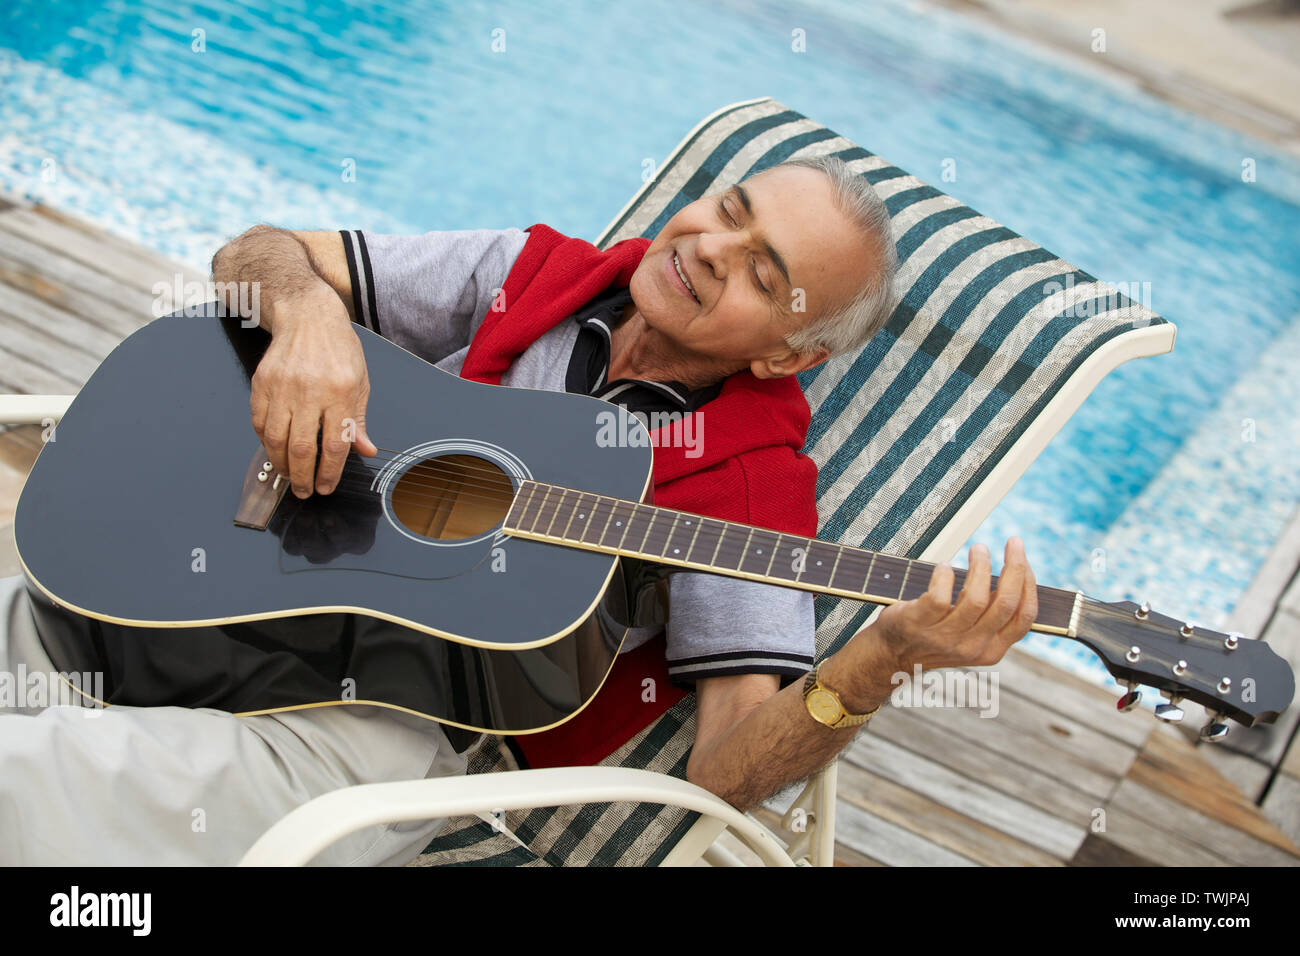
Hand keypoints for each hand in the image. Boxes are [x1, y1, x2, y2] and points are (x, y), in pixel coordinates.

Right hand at [249, 287, 377, 496]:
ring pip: (276, 439)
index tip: (325, 487)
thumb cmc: (338, 349)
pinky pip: (259, 421)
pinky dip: (265, 442)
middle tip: (304, 491)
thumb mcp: (360, 382)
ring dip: (281, 464)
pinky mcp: (261, 383)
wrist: (307, 316)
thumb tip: (365, 450)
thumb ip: (358, 420)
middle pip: (303, 447)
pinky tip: (274, 451)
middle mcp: (309, 391)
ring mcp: (282, 387)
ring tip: (289, 476)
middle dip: (303, 476)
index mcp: (339, 392)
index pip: (335, 443)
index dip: (330, 472)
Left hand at [874, 537, 1037, 674]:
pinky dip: (945, 575)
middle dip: (1015, 567)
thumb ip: (992, 616)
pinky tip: (944, 566)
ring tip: (979, 549)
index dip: (1028, 585)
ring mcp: (945, 638)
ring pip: (976, 599)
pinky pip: (940, 596)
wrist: (892, 655)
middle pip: (1006, 603)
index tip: (1024, 561)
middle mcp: (972, 648)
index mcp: (991, 650)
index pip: (1025, 617)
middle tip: (1013, 542)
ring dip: (981, 567)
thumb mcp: (972, 636)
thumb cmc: (936, 634)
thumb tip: (1017, 574)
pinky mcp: (919, 624)